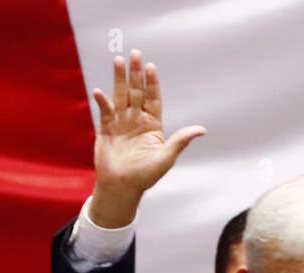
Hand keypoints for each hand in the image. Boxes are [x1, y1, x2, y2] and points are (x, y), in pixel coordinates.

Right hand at [88, 49, 205, 227]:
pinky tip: (101, 92)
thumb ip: (181, 140)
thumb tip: (202, 130)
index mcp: (152, 125)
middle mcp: (136, 120)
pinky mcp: (106, 129)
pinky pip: (105, 112)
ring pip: (120, 96)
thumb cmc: (146, 175)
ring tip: (119, 60)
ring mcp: (121, 123)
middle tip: (135, 54)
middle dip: (135, 74)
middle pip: (136, 92)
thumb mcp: (166, 158)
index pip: (153, 99)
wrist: (122, 187)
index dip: (152, 83)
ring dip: (119, 79)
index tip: (151, 68)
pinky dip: (103, 102)